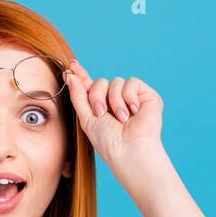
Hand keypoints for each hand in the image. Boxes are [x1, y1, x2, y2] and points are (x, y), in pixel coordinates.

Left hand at [63, 58, 163, 174]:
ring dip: (114, 101)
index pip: (90, 87)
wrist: (129, 150)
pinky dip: (129, 97)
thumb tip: (70, 74)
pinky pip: (131, 82)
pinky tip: (134, 112)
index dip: (81, 76)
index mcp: (101, 107)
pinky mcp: (146, 95)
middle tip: (101, 114)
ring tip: (121, 119)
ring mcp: (131, 98)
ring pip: (115, 81)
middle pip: (100, 82)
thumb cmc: (108, 142)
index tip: (71, 66)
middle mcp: (116, 101)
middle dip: (96, 97)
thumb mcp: (87, 119)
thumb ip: (78, 96)